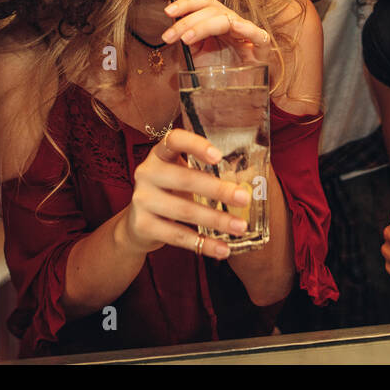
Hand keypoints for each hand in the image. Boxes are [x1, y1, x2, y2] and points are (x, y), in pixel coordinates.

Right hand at [121, 129, 254, 258]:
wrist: (137, 225)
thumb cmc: (170, 193)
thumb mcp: (181, 176)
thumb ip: (205, 173)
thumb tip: (251, 179)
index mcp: (160, 154)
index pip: (174, 140)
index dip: (195, 145)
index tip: (219, 156)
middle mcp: (147, 173)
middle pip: (185, 179)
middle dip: (218, 190)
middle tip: (245, 198)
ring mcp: (141, 200)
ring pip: (184, 210)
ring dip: (216, 220)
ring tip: (240, 227)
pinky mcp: (142, 225)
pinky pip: (178, 236)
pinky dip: (203, 244)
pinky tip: (223, 249)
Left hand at [162, 0, 273, 63]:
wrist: (237, 93)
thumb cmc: (218, 72)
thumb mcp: (196, 55)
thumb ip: (186, 39)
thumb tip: (171, 23)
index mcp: (217, 20)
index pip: (203, 3)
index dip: (186, 4)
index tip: (168, 12)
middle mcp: (231, 21)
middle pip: (210, 9)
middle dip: (187, 21)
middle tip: (169, 36)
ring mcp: (246, 32)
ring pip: (226, 19)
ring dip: (202, 27)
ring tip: (186, 39)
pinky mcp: (261, 46)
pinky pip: (256, 34)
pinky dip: (246, 29)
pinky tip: (234, 27)